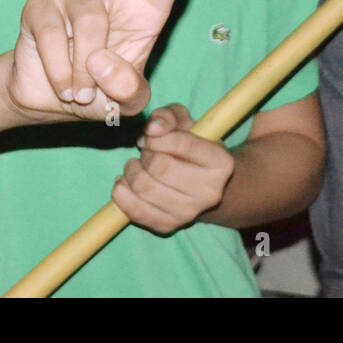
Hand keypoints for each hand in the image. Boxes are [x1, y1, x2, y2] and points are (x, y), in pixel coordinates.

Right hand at [7, 0, 202, 121]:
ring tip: (81, 93)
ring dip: (86, 72)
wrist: (46, 101)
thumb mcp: (126, 102)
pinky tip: (62, 86)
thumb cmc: (98, 92)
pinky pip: (55, 40)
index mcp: (144, 10)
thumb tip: (101, 62)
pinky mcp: (39, 6)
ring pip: (91, 25)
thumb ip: (129, 90)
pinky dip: (62, 75)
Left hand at [113, 104, 233, 234]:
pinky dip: (122, 191)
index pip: (182, 144)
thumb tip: (153, 128)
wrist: (197, 185)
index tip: (150, 135)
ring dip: (132, 170)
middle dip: (145, 153)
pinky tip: (126, 182)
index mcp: (221, 162)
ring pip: (144, 187)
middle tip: (145, 151)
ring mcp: (189, 213)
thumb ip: (168, 116)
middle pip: (160, 167)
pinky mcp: (168, 226)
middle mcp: (210, 192)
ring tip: (137, 165)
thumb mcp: (183, 122)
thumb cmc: (188, 146)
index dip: (157, 136)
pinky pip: (134, 210)